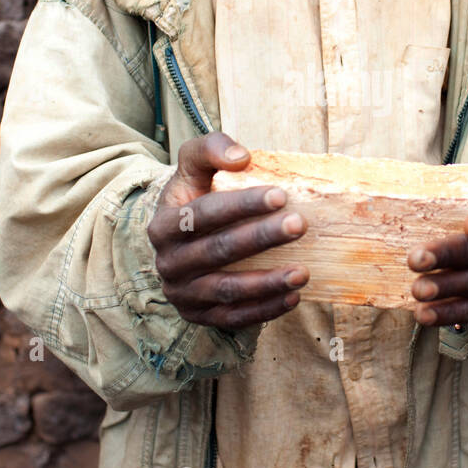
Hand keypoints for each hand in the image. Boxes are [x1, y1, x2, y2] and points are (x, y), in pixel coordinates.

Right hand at [147, 132, 308, 329]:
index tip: (280, 195)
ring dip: (267, 282)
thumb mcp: (192, 167)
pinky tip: (293, 297)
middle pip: (218, 251)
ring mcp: (183, 294)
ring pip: (226, 290)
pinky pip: (233, 318)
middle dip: (261, 238)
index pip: (202, 214)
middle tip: (300, 225)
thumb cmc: (194, 198)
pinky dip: (264, 309)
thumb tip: (241, 157)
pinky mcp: (199, 316)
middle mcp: (168, 263)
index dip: (241, 205)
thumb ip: (210, 149)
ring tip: (303, 272)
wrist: (179, 242)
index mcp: (164, 226)